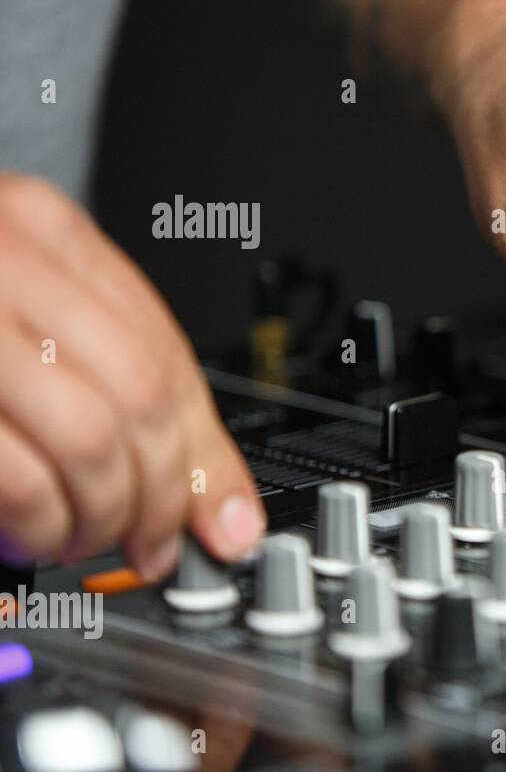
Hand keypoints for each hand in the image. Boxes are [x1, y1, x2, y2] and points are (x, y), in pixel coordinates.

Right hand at [0, 174, 264, 575]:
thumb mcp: (23, 307)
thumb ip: (117, 377)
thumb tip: (215, 498)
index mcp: (44, 230)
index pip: (169, 356)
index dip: (202, 456)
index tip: (219, 520)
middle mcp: (1, 260)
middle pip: (142, 400)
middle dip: (160, 495)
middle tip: (154, 541)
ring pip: (90, 438)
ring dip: (103, 515)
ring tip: (88, 538)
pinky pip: (15, 472)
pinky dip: (40, 519)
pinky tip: (37, 531)